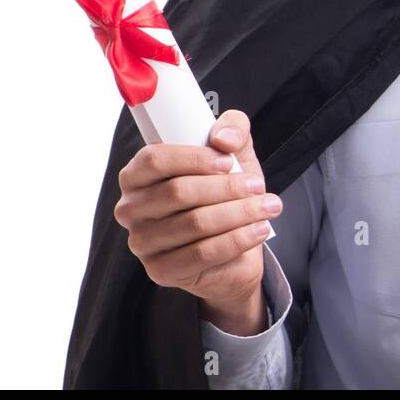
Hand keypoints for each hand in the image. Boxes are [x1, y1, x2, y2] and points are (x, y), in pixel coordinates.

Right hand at [114, 109, 280, 331]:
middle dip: (226, 188)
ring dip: (238, 213)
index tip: (229, 161)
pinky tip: (258, 229)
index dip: (194, 158)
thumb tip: (224, 138)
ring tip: (268, 206)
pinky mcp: (159, 271)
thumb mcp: (234, 153)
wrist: (235, 243)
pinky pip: (201, 254)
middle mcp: (131, 208)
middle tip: (258, 185)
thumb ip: (232, 129)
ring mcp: (142, 242)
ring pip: (193, 223)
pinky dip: (237, 240)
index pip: (155, 160)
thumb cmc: (225, 193)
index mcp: (137, 174)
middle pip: (177, 192)